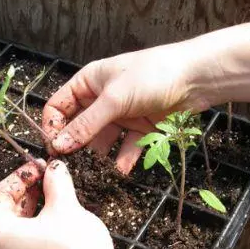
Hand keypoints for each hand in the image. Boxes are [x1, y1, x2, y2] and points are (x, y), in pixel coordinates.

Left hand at [0, 159, 126, 248]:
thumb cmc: (77, 248)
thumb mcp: (65, 206)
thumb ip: (55, 182)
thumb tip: (53, 168)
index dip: (19, 177)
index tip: (39, 167)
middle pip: (4, 216)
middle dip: (25, 194)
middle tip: (46, 180)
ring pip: (16, 234)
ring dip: (32, 213)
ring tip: (54, 200)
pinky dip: (36, 234)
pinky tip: (58, 226)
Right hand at [42, 41, 221, 173]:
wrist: (196, 79)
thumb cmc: (152, 75)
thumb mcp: (114, 99)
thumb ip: (86, 124)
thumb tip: (59, 145)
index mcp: (88, 83)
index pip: (58, 107)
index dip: (52, 127)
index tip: (53, 149)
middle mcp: (102, 100)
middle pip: (79, 127)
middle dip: (76, 146)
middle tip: (73, 167)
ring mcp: (121, 115)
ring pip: (102, 141)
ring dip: (100, 157)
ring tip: (97, 173)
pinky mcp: (140, 129)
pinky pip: (126, 148)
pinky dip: (124, 159)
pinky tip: (122, 170)